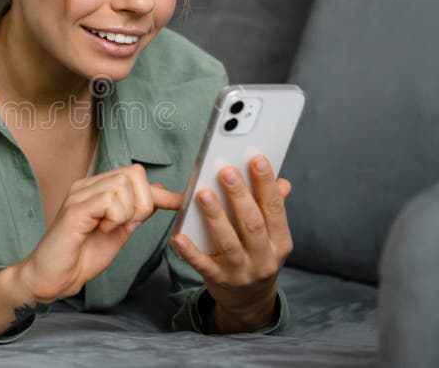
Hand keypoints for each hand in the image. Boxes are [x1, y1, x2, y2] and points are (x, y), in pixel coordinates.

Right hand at [17, 163, 182, 304]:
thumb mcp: (118, 233)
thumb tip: (159, 195)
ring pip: (123, 185)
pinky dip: (115, 218)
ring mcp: (79, 195)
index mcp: (96, 189)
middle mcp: (86, 186)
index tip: (179, 203)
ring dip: (128, 212)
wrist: (52, 278)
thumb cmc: (81, 257)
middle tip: (130, 225)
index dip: (159, 191)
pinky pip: (109, 200)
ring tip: (110, 229)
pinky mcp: (74, 209)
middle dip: (143, 202)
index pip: (134, 175)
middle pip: (133, 174)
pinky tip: (101, 230)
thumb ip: (135, 214)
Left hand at [171, 154, 293, 331]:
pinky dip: (190, 251)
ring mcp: (241, 272)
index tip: (257, 159)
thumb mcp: (272, 238)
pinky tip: (178, 236)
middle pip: (252, 224)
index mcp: (280, 243)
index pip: (275, 210)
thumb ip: (272, 209)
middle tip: (225, 171)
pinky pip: (202, 265)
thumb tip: (282, 182)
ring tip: (202, 194)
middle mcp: (264, 259)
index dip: (266, 184)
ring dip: (215, 217)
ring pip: (228, 243)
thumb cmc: (257, 256)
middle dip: (239, 196)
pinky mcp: (219, 281)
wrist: (249, 301)